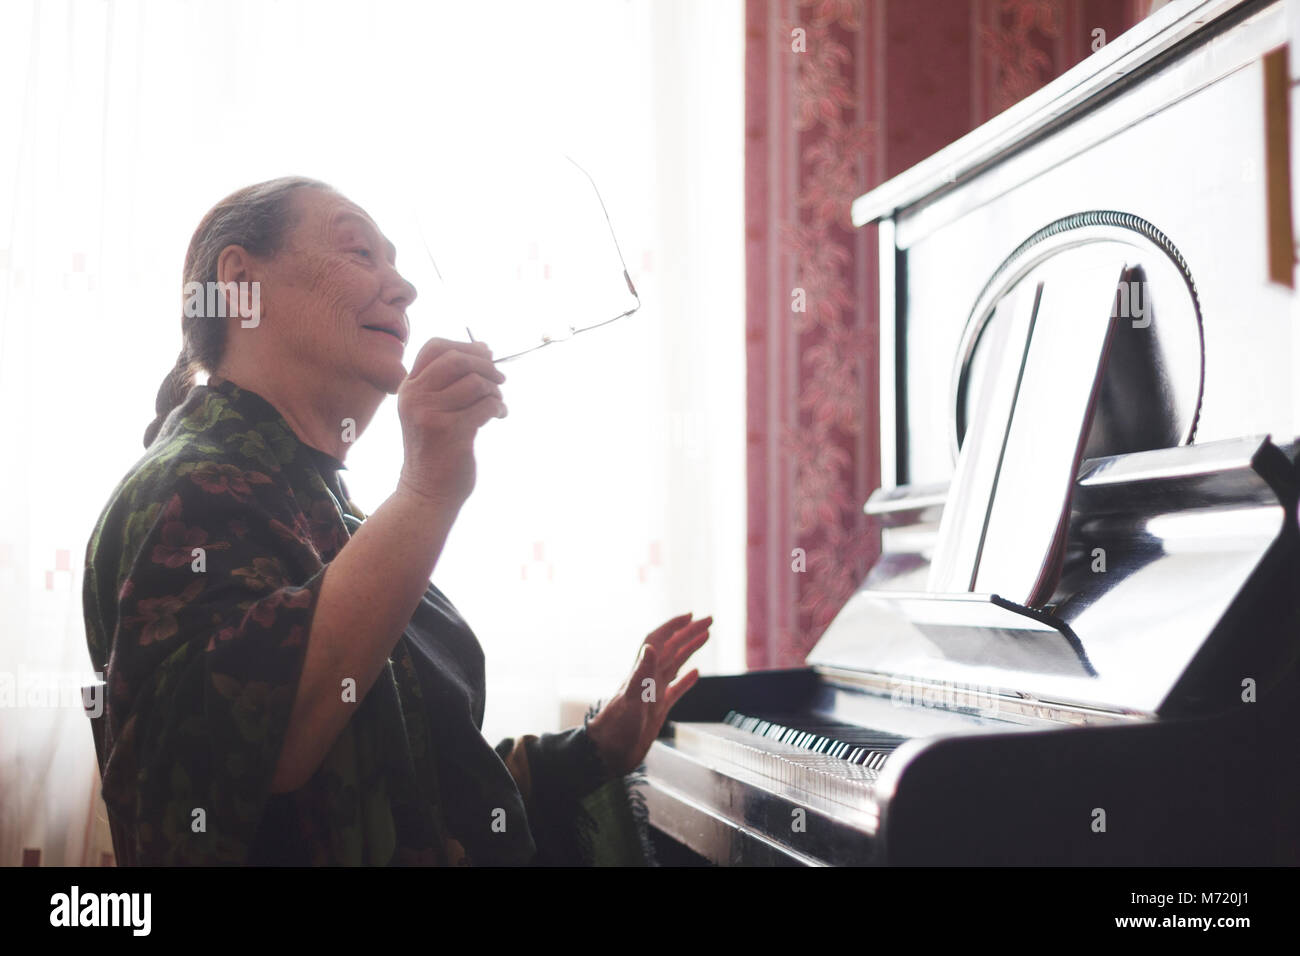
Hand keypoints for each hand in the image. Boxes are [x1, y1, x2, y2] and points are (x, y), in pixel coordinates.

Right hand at [395, 338, 505, 506]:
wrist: (427, 491)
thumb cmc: (437, 448)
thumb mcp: (430, 409)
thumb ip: (449, 381)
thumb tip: (485, 348)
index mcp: (408, 388)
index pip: (435, 347)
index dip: (465, 345)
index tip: (486, 354)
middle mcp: (415, 398)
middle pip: (457, 360)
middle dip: (486, 365)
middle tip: (500, 379)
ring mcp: (430, 415)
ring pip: (476, 382)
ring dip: (495, 390)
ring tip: (497, 404)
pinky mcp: (451, 433)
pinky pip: (486, 405)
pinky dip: (499, 408)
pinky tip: (499, 416)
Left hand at [585, 613, 711, 775]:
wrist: (609, 753)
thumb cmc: (617, 727)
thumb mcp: (632, 699)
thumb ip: (641, 673)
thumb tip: (650, 647)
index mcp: (643, 672)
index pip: (659, 641)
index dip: (673, 626)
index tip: (690, 615)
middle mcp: (649, 678)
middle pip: (671, 648)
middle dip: (689, 632)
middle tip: (708, 620)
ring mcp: (654, 693)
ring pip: (675, 664)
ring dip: (690, 649)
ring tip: (705, 637)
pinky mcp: (658, 709)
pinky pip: (676, 689)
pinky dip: (687, 679)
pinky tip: (696, 673)